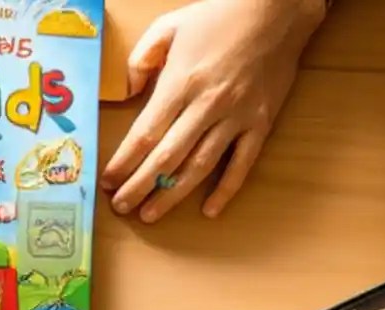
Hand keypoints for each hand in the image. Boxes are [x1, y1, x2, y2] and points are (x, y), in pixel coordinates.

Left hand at [101, 0, 326, 221]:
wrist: (276, 10)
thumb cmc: (219, 16)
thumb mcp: (169, 26)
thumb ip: (141, 59)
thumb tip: (126, 93)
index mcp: (180, 84)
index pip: (144, 135)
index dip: (123, 163)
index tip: (108, 181)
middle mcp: (206, 106)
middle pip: (166, 158)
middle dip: (139, 186)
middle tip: (121, 206)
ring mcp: (236, 117)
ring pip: (199, 167)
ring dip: (172, 195)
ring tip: (150, 214)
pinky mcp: (260, 123)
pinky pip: (242, 164)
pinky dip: (226, 190)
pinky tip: (209, 210)